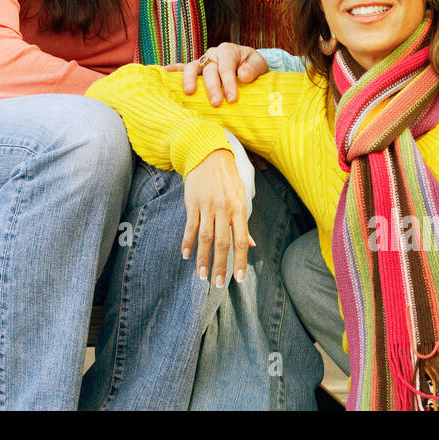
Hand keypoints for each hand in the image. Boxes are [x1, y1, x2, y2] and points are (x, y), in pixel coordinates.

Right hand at [173, 42, 267, 104]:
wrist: (247, 64)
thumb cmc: (252, 66)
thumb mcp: (259, 64)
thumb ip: (253, 68)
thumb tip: (242, 75)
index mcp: (228, 51)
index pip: (226, 67)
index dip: (228, 83)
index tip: (232, 99)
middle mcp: (213, 54)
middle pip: (209, 69)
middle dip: (212, 87)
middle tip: (216, 103)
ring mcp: (203, 61)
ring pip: (193, 67)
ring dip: (189, 79)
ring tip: (189, 93)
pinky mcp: (196, 69)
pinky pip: (182, 68)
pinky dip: (173, 70)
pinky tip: (164, 72)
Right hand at [182, 150, 253, 286]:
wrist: (208, 155)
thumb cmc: (228, 179)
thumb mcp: (241, 198)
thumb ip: (244, 223)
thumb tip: (251, 245)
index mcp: (239, 209)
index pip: (241, 240)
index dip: (240, 261)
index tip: (238, 279)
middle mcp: (224, 209)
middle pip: (222, 242)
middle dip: (220, 266)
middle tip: (218, 284)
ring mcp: (207, 206)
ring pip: (205, 238)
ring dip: (203, 259)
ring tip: (202, 276)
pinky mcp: (193, 203)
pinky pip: (190, 226)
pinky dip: (188, 242)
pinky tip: (186, 255)